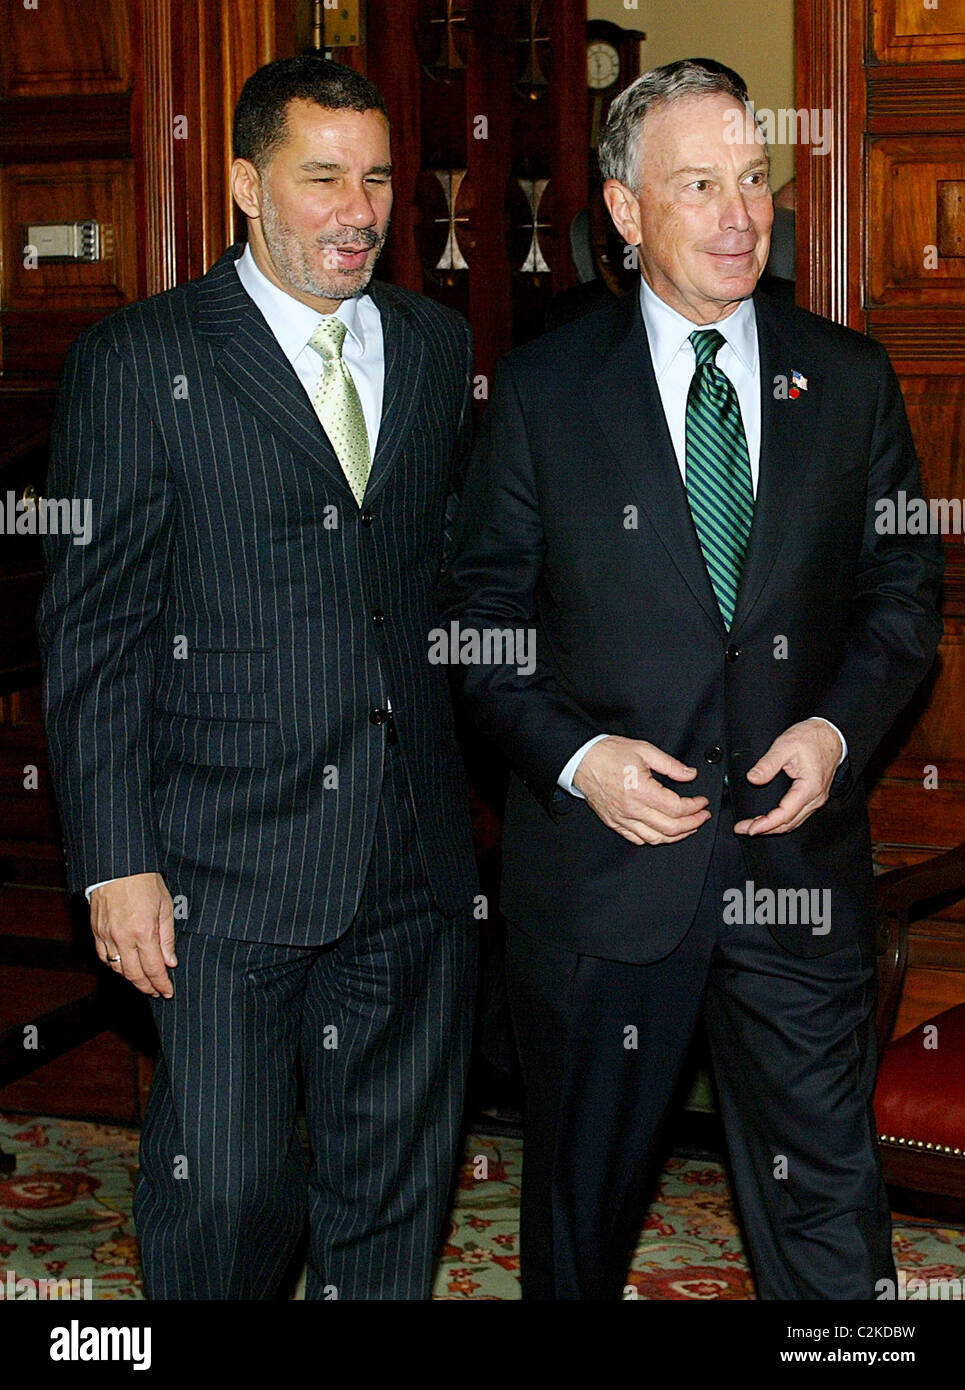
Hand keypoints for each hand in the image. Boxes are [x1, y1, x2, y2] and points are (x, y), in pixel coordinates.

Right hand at [90, 872, 176, 997]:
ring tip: (143, 980)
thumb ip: (167, 938)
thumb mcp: (165, 906)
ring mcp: (106, 936)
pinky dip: (114, 965)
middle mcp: (123, 938)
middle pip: (134, 975)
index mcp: (143, 932)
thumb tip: (170, 961)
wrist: (118, 865)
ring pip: (117, 968)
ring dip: (130, 978)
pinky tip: (123, 966)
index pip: (153, 969)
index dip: (161, 984)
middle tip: (156, 992)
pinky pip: (103, 956)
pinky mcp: (96, 931)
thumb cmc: (144, 881)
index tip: (167, 991)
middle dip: (146, 987)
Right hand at [573, 736, 710, 845]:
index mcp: (641, 790)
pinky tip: (662, 832)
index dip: (695, 807)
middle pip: (670, 828)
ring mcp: (622, 819)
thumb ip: (670, 765)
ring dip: (676, 836)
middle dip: (692, 824)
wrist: (582, 759)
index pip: (676, 808)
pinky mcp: (614, 823)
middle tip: (702, 816)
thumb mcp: (644, 750)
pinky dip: (654, 839)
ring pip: (655, 839)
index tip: (702, 802)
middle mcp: (632, 809)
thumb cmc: (608, 754)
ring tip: (688, 827)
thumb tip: (689, 774)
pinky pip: (637, 839)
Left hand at [733, 718, 841, 836]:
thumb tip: (753, 778)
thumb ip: (768, 763)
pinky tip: (769, 820)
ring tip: (752, 827)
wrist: (830, 734)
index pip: (785, 815)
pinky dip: (782, 821)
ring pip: (794, 822)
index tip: (749, 828)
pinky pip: (797, 815)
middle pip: (789, 823)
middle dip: (765, 829)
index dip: (766, 824)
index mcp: (809, 787)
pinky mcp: (814, 796)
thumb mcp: (785, 745)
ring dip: (773, 827)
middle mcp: (815, 797)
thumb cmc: (812, 738)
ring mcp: (816, 798)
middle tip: (743, 829)